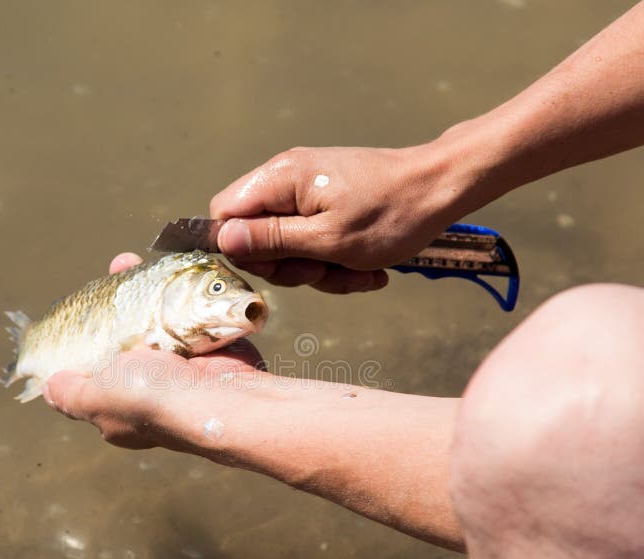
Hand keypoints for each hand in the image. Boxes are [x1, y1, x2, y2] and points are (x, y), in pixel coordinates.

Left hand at [44, 253, 264, 449]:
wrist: (220, 397)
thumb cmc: (153, 400)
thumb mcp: (96, 399)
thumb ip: (71, 393)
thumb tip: (48, 386)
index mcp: (123, 399)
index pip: (97, 362)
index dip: (89, 330)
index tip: (84, 300)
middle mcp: (152, 383)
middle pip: (128, 332)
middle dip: (121, 298)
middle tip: (120, 267)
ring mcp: (182, 363)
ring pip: (158, 319)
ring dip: (149, 290)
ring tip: (139, 261)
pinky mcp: (208, 346)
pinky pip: (191, 316)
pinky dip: (183, 295)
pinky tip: (174, 273)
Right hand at [210, 145, 467, 292]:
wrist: (443, 189)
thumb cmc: (391, 214)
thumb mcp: (328, 239)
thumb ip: (272, 240)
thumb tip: (223, 240)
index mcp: (279, 179)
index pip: (224, 215)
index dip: (241, 249)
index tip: (279, 266)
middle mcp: (286, 179)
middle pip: (256, 237)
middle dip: (291, 266)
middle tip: (323, 271)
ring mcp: (308, 192)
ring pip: (289, 247)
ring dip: (320, 270)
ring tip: (356, 272)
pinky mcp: (328, 203)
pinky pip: (314, 241)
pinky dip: (337, 261)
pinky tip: (367, 268)